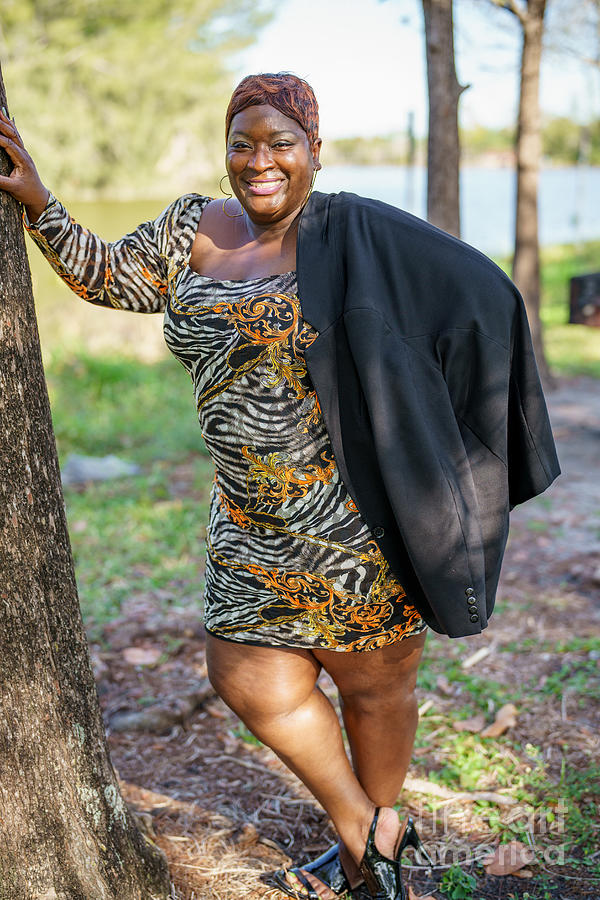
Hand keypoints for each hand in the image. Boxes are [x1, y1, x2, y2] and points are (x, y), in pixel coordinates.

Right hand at [0, 107, 48, 221]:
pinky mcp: (22, 154)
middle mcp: (24, 154)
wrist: (39, 197)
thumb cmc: (27, 193)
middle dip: (2, 124)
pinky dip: (10, 127)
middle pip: (12, 135)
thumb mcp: (13, 188)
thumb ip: (0, 182)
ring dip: (6, 122)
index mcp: (23, 160)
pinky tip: (7, 118)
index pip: (8, 144)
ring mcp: (24, 153)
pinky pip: (16, 137)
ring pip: (14, 134)